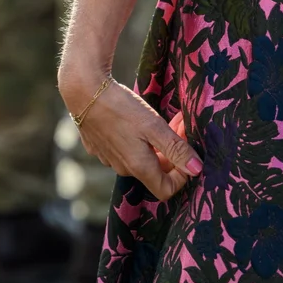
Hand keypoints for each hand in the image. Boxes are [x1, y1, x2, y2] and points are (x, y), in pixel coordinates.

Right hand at [59, 73, 201, 200]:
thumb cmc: (121, 108)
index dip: (182, 176)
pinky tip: (142, 119)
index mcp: (138, 167)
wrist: (84, 92)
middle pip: (156, 171)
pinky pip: (127, 149)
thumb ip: (176, 149)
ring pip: (142, 158)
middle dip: (173, 151)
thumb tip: (197, 170)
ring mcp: (110, 158)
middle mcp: (123, 168)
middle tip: (180, 124)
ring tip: (167, 118)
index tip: (187, 151)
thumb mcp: (154, 126)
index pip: (166, 190)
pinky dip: (141, 138)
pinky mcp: (101, 146)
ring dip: (158, 143)